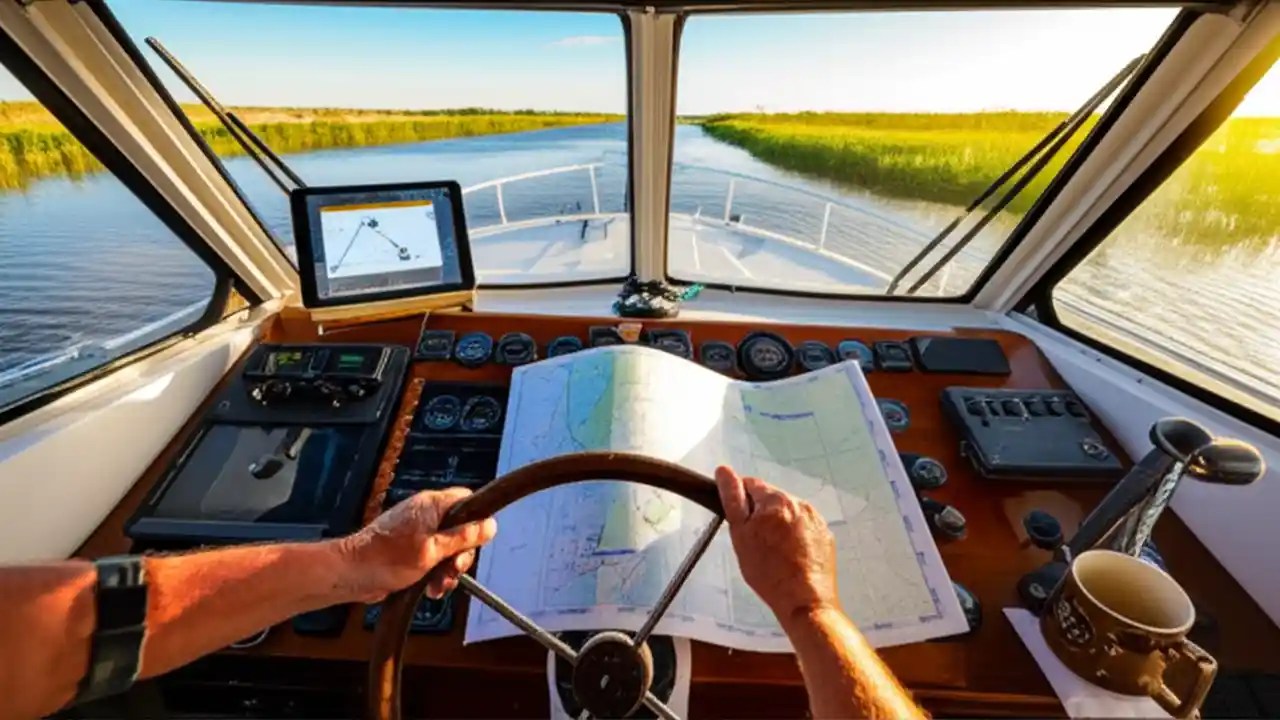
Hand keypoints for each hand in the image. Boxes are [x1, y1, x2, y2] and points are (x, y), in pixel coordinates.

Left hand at [335, 487, 497, 602]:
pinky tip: (430, 588)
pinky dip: (435, 574)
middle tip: (453, 570)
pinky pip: (434, 559)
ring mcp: (418, 532)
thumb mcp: (433, 551)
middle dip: (461, 555)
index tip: (475, 542)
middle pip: (461, 529)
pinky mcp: (411, 549)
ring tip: (439, 585)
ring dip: (448, 570)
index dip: (476, 520)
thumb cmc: (386, 559)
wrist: (351, 574)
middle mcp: (426, 515)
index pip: (467, 500)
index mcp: (431, 505)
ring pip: (449, 548)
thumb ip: (463, 538)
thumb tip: (490, 525)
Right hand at [714, 466, 838, 626]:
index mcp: (777, 500)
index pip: (750, 484)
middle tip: (753, 541)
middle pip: (771, 498)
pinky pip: (803, 527)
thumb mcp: (741, 534)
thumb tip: (724, 472)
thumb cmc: (769, 572)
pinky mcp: (824, 535)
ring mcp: (815, 519)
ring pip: (788, 513)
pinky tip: (789, 556)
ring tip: (772, 553)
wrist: (804, 601)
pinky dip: (794, 536)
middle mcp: (800, 503)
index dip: (739, 500)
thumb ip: (732, 499)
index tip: (739, 521)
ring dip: (777, 524)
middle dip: (760, 514)